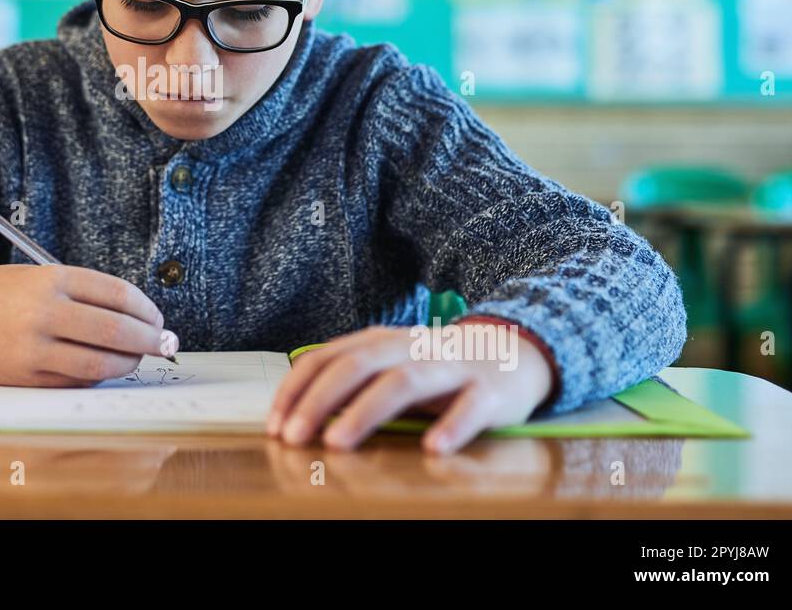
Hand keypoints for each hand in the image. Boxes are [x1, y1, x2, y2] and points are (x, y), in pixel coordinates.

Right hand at [0, 264, 178, 386]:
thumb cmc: (4, 295)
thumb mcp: (42, 278)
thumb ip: (87, 295)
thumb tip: (141, 321)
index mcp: (52, 279)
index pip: (117, 294)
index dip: (147, 309)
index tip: (158, 317)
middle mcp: (44, 312)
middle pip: (115, 330)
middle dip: (149, 339)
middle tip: (164, 342)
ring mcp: (34, 348)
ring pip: (100, 362)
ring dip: (129, 363)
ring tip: (137, 358)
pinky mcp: (27, 377)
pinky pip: (77, 380)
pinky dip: (99, 375)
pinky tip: (104, 367)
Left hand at [266, 323, 553, 453]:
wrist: (516, 352)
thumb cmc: (439, 369)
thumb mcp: (390, 365)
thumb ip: (351, 384)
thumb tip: (296, 417)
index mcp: (380, 341)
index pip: (326, 358)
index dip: (296, 390)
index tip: (274, 425)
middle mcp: (410, 348)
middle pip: (356, 366)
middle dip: (319, 401)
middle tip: (293, 438)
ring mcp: (450, 367)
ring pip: (403, 382)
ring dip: (365, 412)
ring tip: (337, 443)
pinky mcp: (489, 391)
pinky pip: (469, 407)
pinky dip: (451, 426)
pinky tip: (432, 449)